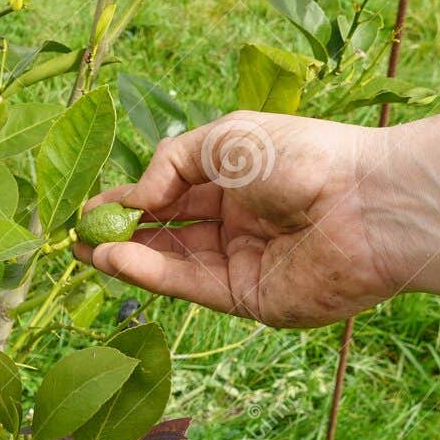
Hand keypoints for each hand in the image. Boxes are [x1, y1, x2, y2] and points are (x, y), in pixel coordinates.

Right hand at [73, 111, 399, 327]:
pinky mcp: (249, 300)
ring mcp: (242, 263)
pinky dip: (151, 275)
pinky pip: (191, 287)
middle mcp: (237, 221)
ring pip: (173, 263)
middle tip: (74, 237)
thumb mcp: (226, 138)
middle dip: (120, 234)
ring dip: (127, 257)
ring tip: (84, 251)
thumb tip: (136, 198)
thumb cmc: (302, 157)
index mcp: (238, 177)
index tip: (87, 208)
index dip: (129, 200)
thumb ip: (170, 164)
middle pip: (167, 232)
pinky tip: (117, 260)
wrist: (365, 205)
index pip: (171, 192)